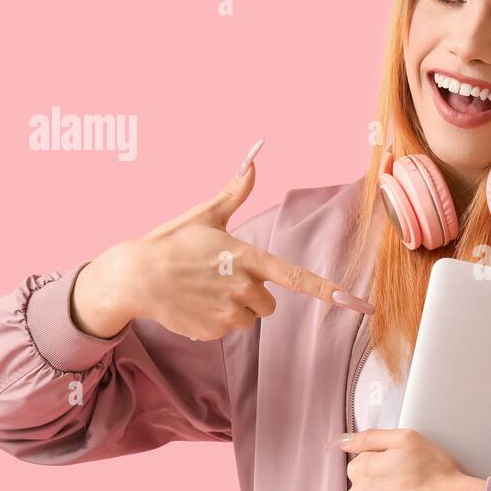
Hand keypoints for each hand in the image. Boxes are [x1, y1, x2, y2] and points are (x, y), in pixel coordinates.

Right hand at [71, 139, 373, 340]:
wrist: (133, 277)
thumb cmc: (171, 243)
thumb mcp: (205, 215)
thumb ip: (235, 191)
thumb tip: (253, 159)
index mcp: (247, 257)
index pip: (298, 277)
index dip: (329, 291)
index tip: (357, 303)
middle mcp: (243, 287)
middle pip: (270, 302)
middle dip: (251, 293)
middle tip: (218, 278)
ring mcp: (228, 312)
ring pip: (250, 317)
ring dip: (233, 308)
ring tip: (203, 291)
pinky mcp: (213, 331)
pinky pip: (227, 330)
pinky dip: (214, 322)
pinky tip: (193, 306)